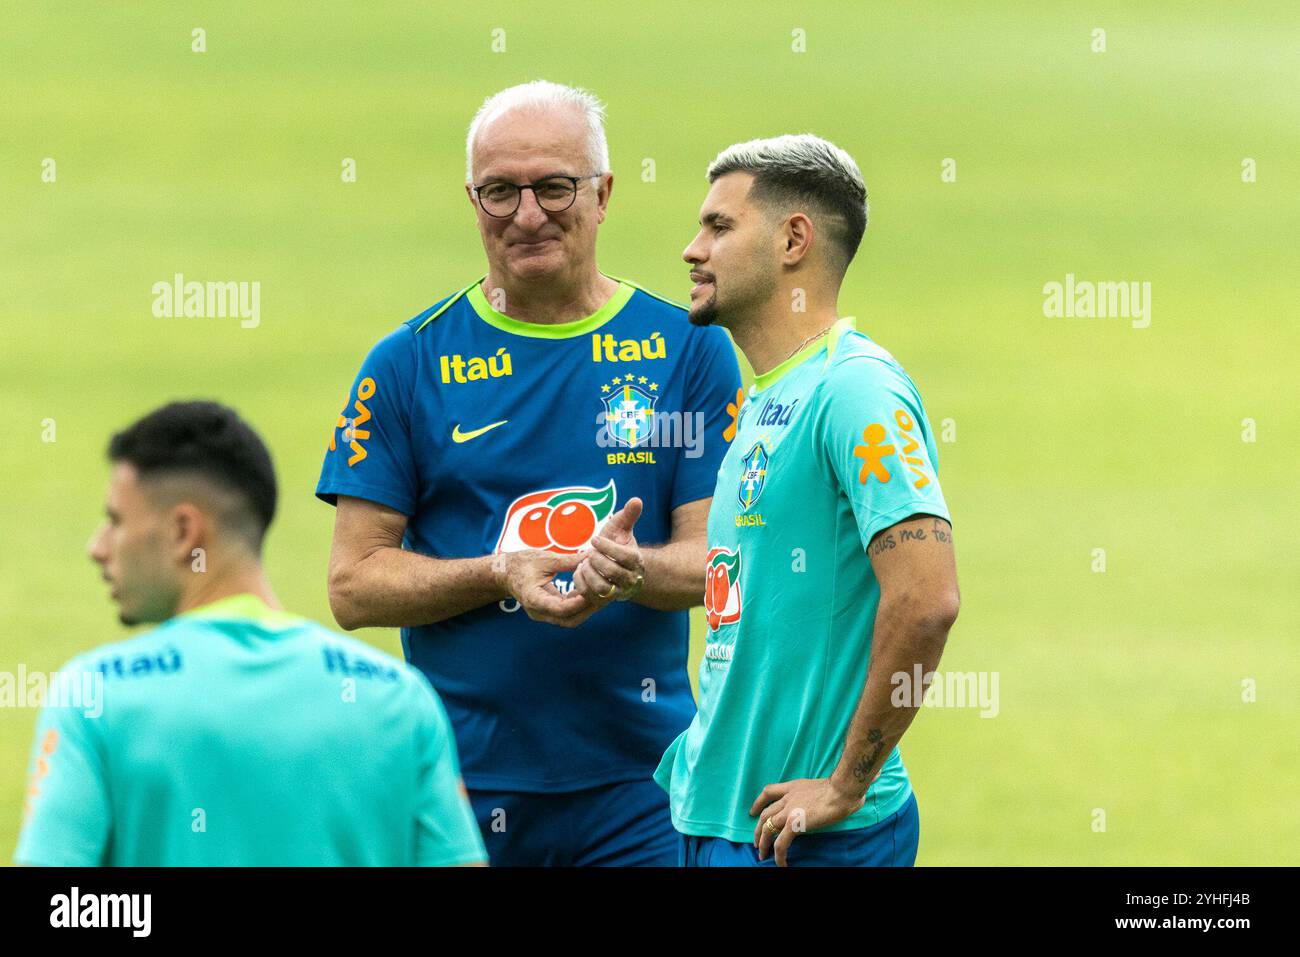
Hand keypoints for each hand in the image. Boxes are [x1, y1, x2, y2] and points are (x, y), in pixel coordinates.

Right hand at [495, 549, 599, 627]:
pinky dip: (580, 605)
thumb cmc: (522, 563)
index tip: (592, 592)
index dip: (578, 602)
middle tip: (605, 595)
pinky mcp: (549, 611)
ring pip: (570, 619)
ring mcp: (544, 614)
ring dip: (587, 609)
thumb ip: (568, 561)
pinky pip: (567, 614)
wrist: (505, 572)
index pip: (559, 608)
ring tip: (602, 594)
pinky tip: (592, 591)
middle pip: (568, 620)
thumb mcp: (545, 558)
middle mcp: (539, 612)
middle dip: (588, 609)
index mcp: (533, 599)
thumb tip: (591, 556)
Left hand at [573, 498, 645, 604]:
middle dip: (596, 560)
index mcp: (636, 561)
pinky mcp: (602, 600)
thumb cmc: (616, 545)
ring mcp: (616, 592)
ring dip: (588, 573)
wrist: (614, 568)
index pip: (625, 556)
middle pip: (613, 573)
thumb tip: (636, 500)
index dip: (607, 547)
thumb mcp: (621, 529)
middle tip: (588, 552)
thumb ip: (628, 515)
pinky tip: (579, 571)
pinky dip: (580, 582)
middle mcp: (629, 579)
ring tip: (584, 562)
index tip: (594, 539)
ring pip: (602, 588)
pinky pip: (589, 595)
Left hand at [749, 777, 864, 866]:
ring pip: (768, 828)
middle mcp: (787, 798)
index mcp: (793, 787)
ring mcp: (789, 811)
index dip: (758, 803)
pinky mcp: (794, 824)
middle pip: (764, 814)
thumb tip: (817, 806)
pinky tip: (781, 864)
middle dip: (758, 829)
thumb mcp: (818, 788)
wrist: (841, 790)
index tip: (753, 811)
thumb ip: (811, 797)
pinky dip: (778, 855)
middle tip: (756, 841)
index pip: (768, 792)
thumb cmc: (839, 789)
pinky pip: (781, 843)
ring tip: (762, 854)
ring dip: (763, 843)